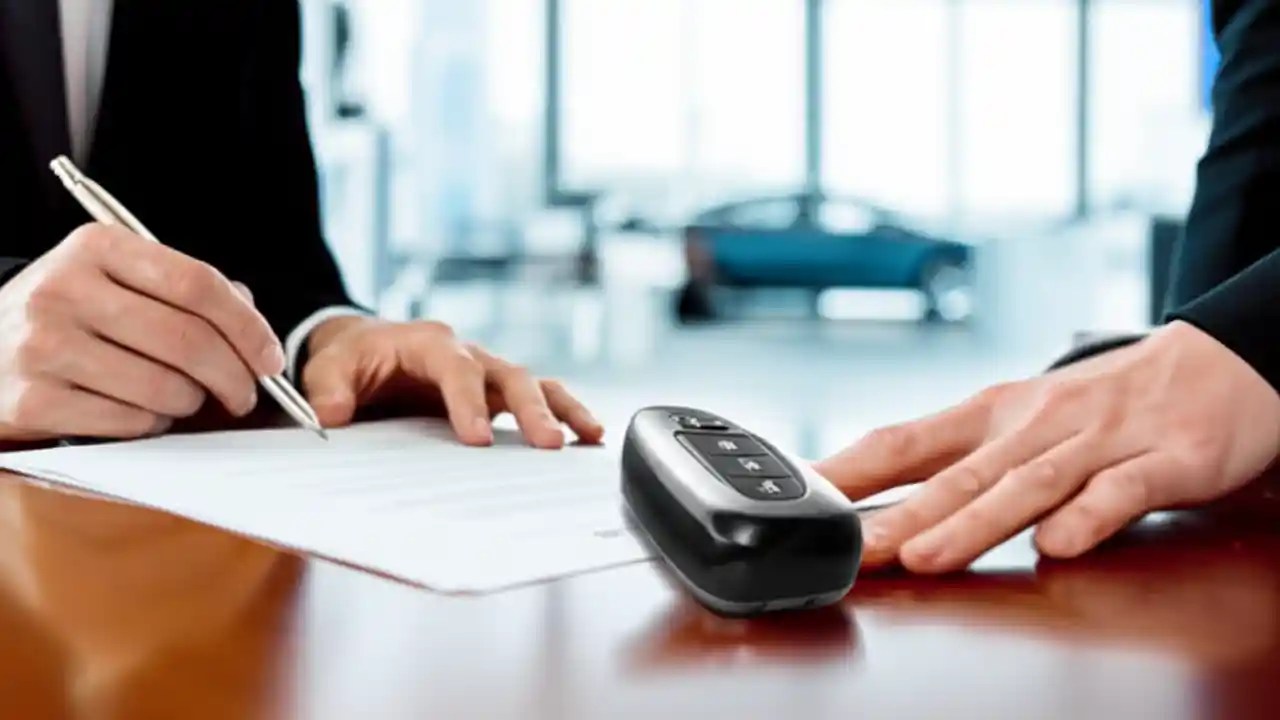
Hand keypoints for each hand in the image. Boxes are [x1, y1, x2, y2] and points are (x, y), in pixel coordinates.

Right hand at [0, 225, 283, 440]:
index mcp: (95, 247)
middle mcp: (64, 289)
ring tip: (178, 396)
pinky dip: (150, 424)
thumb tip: (253, 326)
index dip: (248, 327)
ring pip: (164, 388)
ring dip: (189, 402)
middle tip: (246, 394)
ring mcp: (42, 345)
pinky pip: (129, 422)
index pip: (198, 284)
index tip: (271, 358)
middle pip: (188, 341)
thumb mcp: (114, 280)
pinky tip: (136, 411)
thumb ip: (185, 291)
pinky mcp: (31, 399)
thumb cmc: (68, 315)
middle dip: (234, 377)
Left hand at [300, 316, 604, 447]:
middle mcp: (468, 354)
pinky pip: (538, 398)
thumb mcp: (327, 369)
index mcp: (429, 342)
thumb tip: (333, 415)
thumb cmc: (352, 360)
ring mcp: (488, 374)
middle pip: (508, 374)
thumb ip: (328, 389)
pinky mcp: (497, 394)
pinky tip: (587, 437)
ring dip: (559, 409)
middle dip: (530, 408)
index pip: (456, 368)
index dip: (468, 401)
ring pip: (533, 384)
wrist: (365, 350)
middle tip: (547, 444)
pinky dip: (563, 413)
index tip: (477, 439)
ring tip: (587, 437)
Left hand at [816, 321, 1279, 572]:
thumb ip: (959, 461)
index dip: (851, 471)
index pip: (905, 441)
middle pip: (959, 474)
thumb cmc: (1106, 400)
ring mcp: (1100, 441)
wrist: (1221, 361)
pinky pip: (1122, 490)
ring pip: (1027, 483)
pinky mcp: (1166, 459)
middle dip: (901, 515)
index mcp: (993, 414)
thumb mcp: (1022, 419)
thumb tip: (880, 503)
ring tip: (925, 557)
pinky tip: (1059, 543)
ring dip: (973, 522)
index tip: (803, 498)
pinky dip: (1089, 514)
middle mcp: (1036, 424)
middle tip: (852, 550)